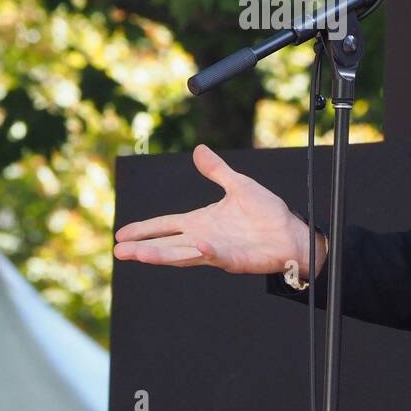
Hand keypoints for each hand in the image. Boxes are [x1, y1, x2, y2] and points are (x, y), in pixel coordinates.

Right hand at [113, 144, 325, 277]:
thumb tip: (198, 150)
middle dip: (143, 247)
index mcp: (201, 221)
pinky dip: (204, 252)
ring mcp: (216, 251)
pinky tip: (195, 246)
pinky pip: (215, 255)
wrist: (291, 232)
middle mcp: (203, 238)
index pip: (166, 225)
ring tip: (139, 255)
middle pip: (166, 243)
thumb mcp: (238, 185)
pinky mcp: (232, 259)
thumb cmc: (267, 212)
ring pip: (181, 254)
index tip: (122, 234)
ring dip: (161, 255)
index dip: (144, 229)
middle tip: (119, 251)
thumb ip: (217, 170)